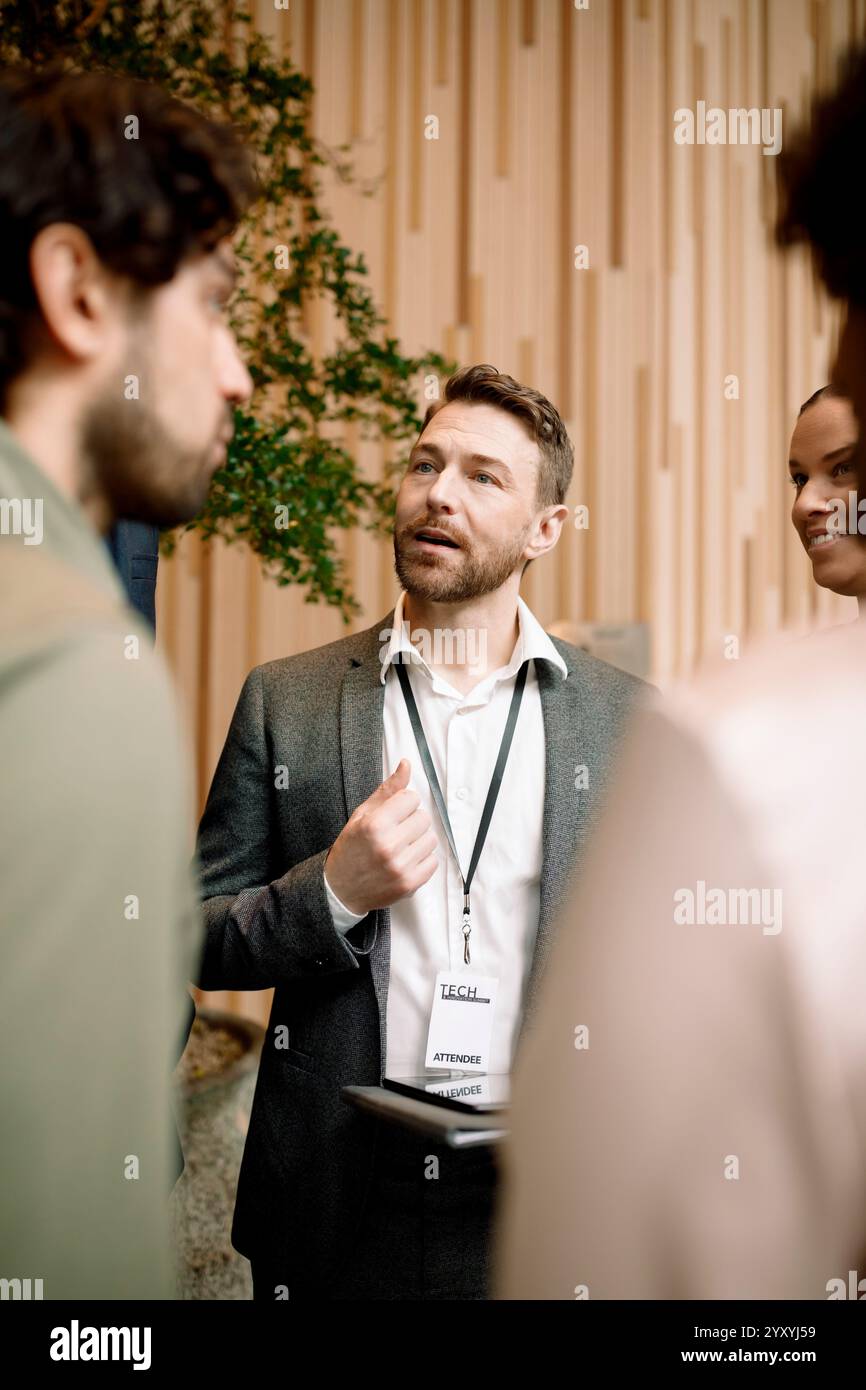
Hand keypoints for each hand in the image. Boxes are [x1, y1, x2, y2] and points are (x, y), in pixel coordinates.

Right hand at [324, 758, 437, 914]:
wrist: (340, 889)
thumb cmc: (350, 849)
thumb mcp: (362, 815)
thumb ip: (388, 790)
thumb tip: (406, 765)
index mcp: (375, 824)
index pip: (412, 798)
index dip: (403, 804)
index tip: (393, 814)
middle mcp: (389, 845)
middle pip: (424, 818)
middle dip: (411, 822)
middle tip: (395, 832)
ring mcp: (400, 866)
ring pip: (431, 839)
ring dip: (418, 841)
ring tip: (400, 847)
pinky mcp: (410, 883)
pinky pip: (433, 861)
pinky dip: (422, 860)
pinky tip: (405, 861)